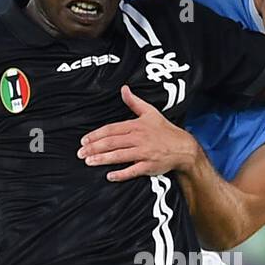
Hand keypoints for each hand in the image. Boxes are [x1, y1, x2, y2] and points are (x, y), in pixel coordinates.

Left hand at [77, 84, 199, 179]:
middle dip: (94, 148)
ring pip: (119, 156)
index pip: (111, 129)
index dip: (96, 135)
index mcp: (136, 126)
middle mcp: (139, 139)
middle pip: (112, 142)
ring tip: (89, 162)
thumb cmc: (165, 130)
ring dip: (103, 159)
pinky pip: (133, 170)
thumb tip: (124, 89)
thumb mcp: (150, 112)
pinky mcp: (149, 166)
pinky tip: (110, 176)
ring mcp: (144, 153)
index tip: (84, 140)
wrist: (183, 147)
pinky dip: (122, 174)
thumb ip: (134, 102)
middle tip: (80, 153)